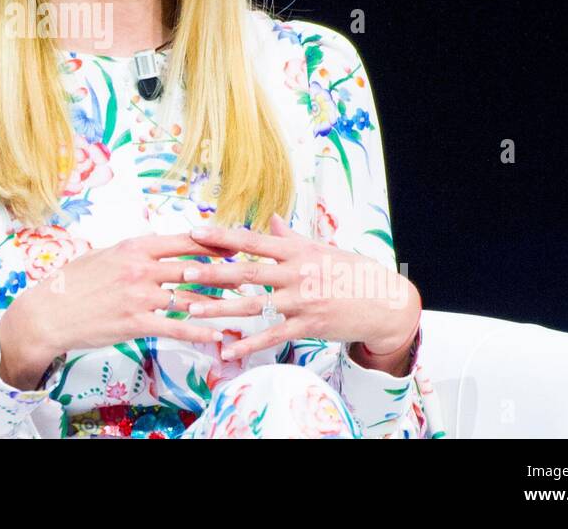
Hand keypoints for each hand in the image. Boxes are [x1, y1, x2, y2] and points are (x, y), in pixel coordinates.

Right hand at [15, 233, 241, 360]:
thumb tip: (155, 247)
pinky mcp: (135, 323)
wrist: (48, 313)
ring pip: (191, 299)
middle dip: (227, 273)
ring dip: (220, 304)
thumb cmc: (73, 283)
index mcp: (134, 247)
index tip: (236, 244)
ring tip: (245, 307)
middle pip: (195, 269)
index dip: (214, 243)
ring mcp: (139, 296)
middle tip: (252, 275)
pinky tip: (218, 336)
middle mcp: (140, 268)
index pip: (183, 241)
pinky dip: (200, 333)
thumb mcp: (104, 255)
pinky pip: (176, 328)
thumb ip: (133, 252)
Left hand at [181, 221, 418, 362]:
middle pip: (247, 272)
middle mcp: (297, 274)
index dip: (222, 236)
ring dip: (220, 308)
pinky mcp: (308, 326)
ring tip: (192, 308)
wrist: (385, 301)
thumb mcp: (321, 248)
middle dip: (212, 272)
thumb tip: (269, 218)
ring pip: (254, 305)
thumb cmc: (351, 271)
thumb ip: (290, 236)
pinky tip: (225, 349)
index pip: (253, 240)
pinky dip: (248, 344)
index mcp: (297, 251)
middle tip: (182, 271)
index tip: (194, 232)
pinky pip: (272, 336)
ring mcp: (302, 301)